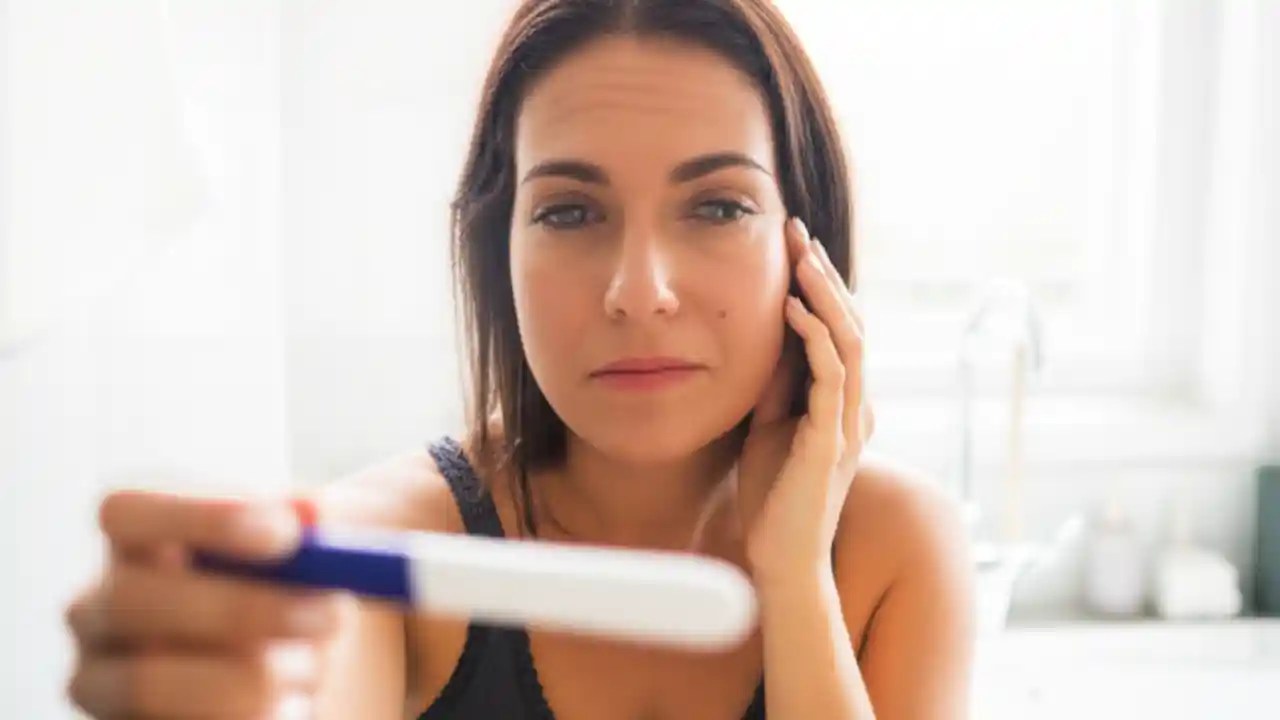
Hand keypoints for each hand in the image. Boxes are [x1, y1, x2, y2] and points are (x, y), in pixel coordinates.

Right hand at [65, 490, 345, 718]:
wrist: (323, 664)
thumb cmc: (317, 580)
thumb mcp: (338, 536)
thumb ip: (332, 515)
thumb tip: (313, 514)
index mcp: (138, 536)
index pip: (126, 511)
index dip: (202, 517)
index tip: (288, 534)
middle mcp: (101, 608)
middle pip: (132, 599)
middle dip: (242, 609)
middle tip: (333, 615)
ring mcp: (105, 683)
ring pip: (149, 683)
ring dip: (253, 678)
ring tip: (314, 671)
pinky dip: (255, 719)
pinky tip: (294, 708)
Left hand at [736, 217, 874, 584]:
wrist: (779, 559)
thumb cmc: (773, 496)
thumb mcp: (768, 423)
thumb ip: (776, 383)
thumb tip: (766, 333)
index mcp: (843, 402)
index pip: (840, 328)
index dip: (820, 285)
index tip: (792, 244)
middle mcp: (855, 406)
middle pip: (851, 323)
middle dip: (823, 274)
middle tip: (796, 231)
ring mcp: (849, 422)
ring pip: (850, 341)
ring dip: (824, 294)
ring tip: (799, 256)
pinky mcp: (832, 440)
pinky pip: (831, 376)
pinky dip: (815, 337)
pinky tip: (791, 309)